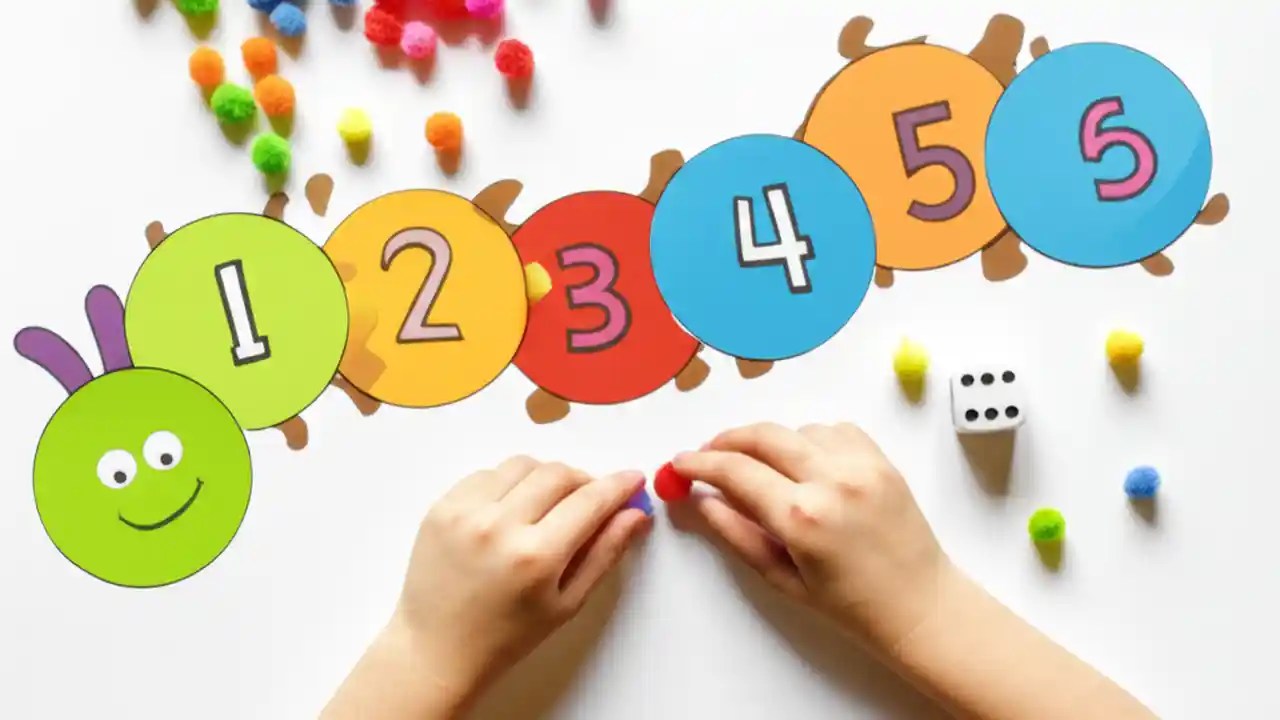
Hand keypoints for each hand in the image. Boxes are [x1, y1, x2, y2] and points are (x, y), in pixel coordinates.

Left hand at [325, 457, 650, 718]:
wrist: (436, 649)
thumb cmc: (507, 636)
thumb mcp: (566, 603)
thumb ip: (604, 553)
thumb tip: (636, 513)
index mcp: (536, 556)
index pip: (590, 501)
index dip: (618, 486)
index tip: (632, 479)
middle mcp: (499, 525)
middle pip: (558, 473)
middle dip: (583, 480)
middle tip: (590, 499)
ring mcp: (465, 512)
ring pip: (522, 465)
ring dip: (544, 477)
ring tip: (547, 506)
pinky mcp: (441, 507)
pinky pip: (487, 474)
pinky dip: (508, 484)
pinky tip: (510, 510)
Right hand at [672, 422, 952, 652]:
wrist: (920, 605)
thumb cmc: (850, 605)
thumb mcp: (780, 578)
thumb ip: (736, 533)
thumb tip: (701, 500)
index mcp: (802, 517)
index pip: (735, 471)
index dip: (700, 463)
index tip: (681, 463)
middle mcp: (831, 481)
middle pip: (763, 435)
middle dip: (728, 440)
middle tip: (709, 454)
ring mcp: (861, 465)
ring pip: (797, 429)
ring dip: (772, 443)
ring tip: (765, 469)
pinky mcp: (882, 460)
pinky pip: (834, 429)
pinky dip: (811, 439)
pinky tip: (807, 463)